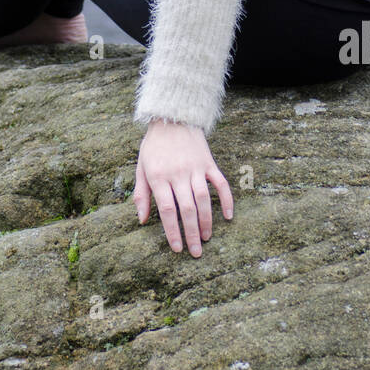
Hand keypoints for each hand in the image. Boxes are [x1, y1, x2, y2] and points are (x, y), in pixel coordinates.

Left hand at [133, 118, 232, 255]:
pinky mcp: (208, 162)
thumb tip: (142, 220)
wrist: (172, 118)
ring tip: (206, 237)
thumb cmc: (154, 146)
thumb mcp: (141, 167)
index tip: (177, 248)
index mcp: (159, 176)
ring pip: (203, 198)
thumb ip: (141, 194)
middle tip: (196, 252)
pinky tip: (228, 215)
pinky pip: (221, 183)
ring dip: (206, 220)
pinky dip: (226, 199)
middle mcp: (178, 173)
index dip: (172, 231)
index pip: (167, 209)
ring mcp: (195, 167)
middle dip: (191, 232)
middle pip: (187, 208)